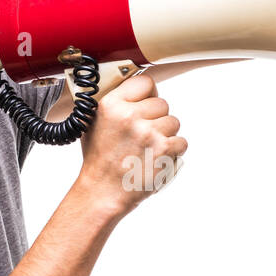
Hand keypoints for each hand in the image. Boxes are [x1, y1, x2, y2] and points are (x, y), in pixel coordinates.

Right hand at [75, 71, 186, 216]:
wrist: (102, 193)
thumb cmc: (99, 162)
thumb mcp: (94, 124)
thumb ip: (116, 105)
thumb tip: (138, 92)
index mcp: (111, 105)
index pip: (145, 83)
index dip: (148, 95)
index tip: (146, 105)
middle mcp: (129, 115)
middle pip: (162, 103)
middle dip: (157, 119)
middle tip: (143, 137)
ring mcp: (148, 132)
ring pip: (174, 122)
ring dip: (166, 136)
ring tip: (148, 150)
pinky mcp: (163, 149)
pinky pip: (181, 142)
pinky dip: (173, 152)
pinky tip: (155, 160)